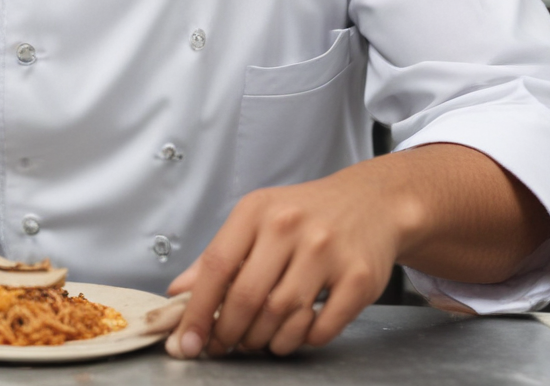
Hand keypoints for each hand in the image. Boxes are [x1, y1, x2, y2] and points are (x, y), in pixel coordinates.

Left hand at [166, 166, 403, 358]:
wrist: (371, 203)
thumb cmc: (305, 215)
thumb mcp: (257, 220)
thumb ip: (217, 255)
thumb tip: (179, 292)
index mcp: (256, 210)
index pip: (216, 265)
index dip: (198, 310)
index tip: (188, 341)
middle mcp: (289, 226)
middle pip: (247, 297)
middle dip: (230, 333)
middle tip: (227, 345)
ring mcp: (326, 251)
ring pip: (282, 316)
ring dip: (265, 340)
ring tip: (260, 339)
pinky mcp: (358, 277)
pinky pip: (321, 328)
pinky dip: (303, 340)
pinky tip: (297, 331)